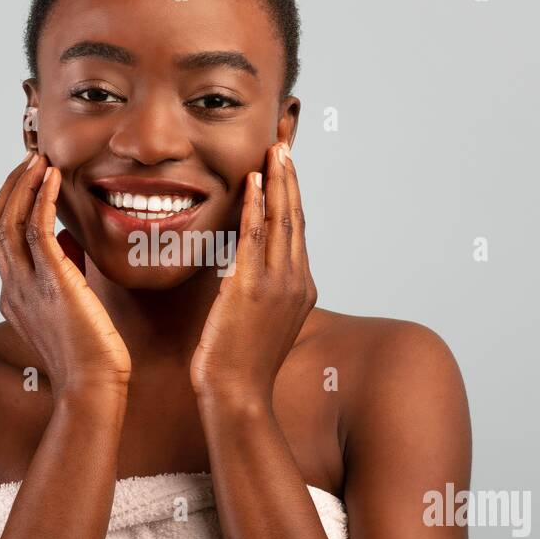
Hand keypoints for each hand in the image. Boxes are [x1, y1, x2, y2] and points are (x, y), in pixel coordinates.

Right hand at [0, 153, 131, 395]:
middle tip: (30, 160)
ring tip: (39, 160)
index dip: (12, 206)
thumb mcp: (73, 306)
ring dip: (21, 185)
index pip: (2, 240)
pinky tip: (52, 179)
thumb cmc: (93, 355)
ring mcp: (25, 285)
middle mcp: (11, 288)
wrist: (94, 386)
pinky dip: (39, 197)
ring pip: (7, 221)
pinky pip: (34, 228)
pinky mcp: (49, 281)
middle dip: (10, 187)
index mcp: (14, 297)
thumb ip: (66, 273)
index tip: (29, 181)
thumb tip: (68, 241)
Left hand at [190, 141, 316, 405]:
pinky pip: (257, 236)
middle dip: (290, 177)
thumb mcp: (258, 321)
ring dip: (278, 181)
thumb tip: (241, 268)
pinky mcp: (254, 288)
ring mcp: (279, 284)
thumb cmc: (240, 365)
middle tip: (284, 142)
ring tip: (274, 150)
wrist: (238, 395)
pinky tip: (254, 181)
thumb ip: (257, 290)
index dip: (292, 194)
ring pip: (282, 220)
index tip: (286, 165)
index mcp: (301, 288)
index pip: (297, 229)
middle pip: (295, 216)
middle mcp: (297, 281)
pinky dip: (257, 205)